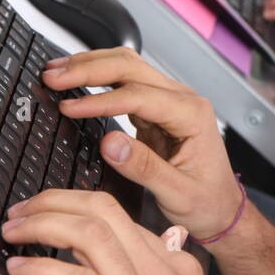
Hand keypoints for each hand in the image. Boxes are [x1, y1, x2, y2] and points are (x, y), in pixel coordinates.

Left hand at [2, 189, 235, 274]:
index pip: (120, 214)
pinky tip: (22, 271)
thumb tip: (116, 252)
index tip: (45, 211)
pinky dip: (43, 270)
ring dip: (41, 227)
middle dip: (52, 202)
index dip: (73, 204)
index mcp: (178, 268)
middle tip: (21, 211)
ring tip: (14, 234)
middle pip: (103, 212)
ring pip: (90, 237)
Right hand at [41, 48, 240, 237]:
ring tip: (56, 72)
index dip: (99, 100)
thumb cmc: (207, 202)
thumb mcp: (177, 193)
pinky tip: (75, 82)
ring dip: (90, 66)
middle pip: (131, 67)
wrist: (222, 208)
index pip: (139, 95)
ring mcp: (169, 102)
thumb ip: (144, 168)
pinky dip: (96, 79)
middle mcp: (183, 100)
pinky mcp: (156, 110)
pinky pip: (124, 84)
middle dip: (89, 68)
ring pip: (127, 67)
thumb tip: (109, 143)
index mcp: (192, 115)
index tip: (68, 107)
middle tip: (53, 77)